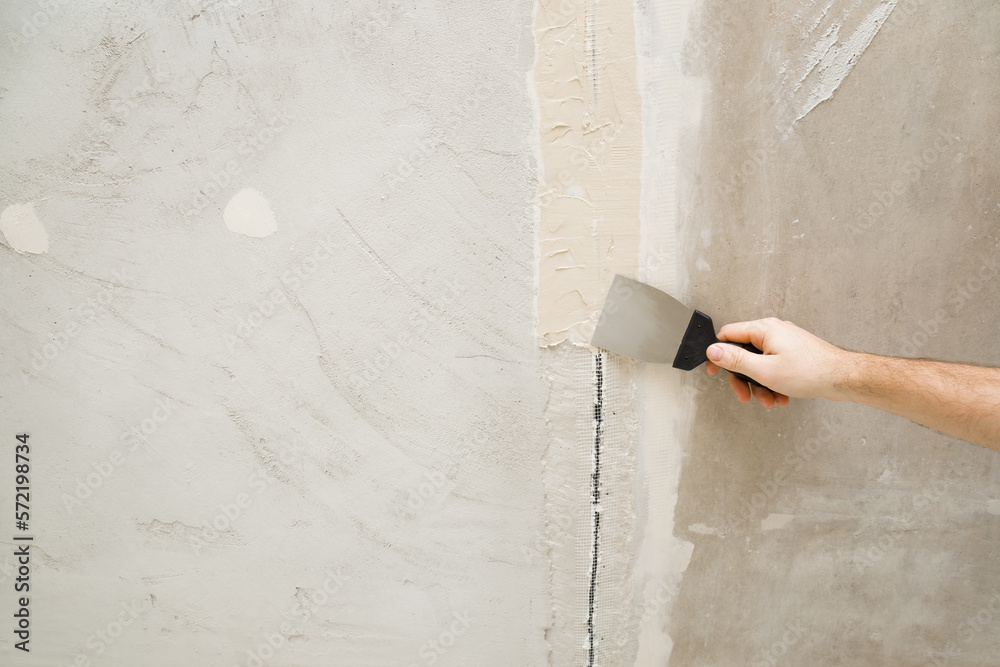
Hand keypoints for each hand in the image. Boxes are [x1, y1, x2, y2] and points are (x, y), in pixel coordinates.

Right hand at [704, 318, 850, 407]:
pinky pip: (773, 367)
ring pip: (759, 364)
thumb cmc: (809, 372)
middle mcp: (773, 332)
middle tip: (744, 395)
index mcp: (763, 330)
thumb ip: (735, 360)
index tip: (714, 370)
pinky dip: (773, 383)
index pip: (728, 335)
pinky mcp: (792, 354)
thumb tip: (713, 350)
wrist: (842, 378)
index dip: (718, 354)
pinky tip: (781, 396)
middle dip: (743, 378)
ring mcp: (784, 342)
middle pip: (743, 353)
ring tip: (770, 400)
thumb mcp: (764, 370)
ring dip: (760, 385)